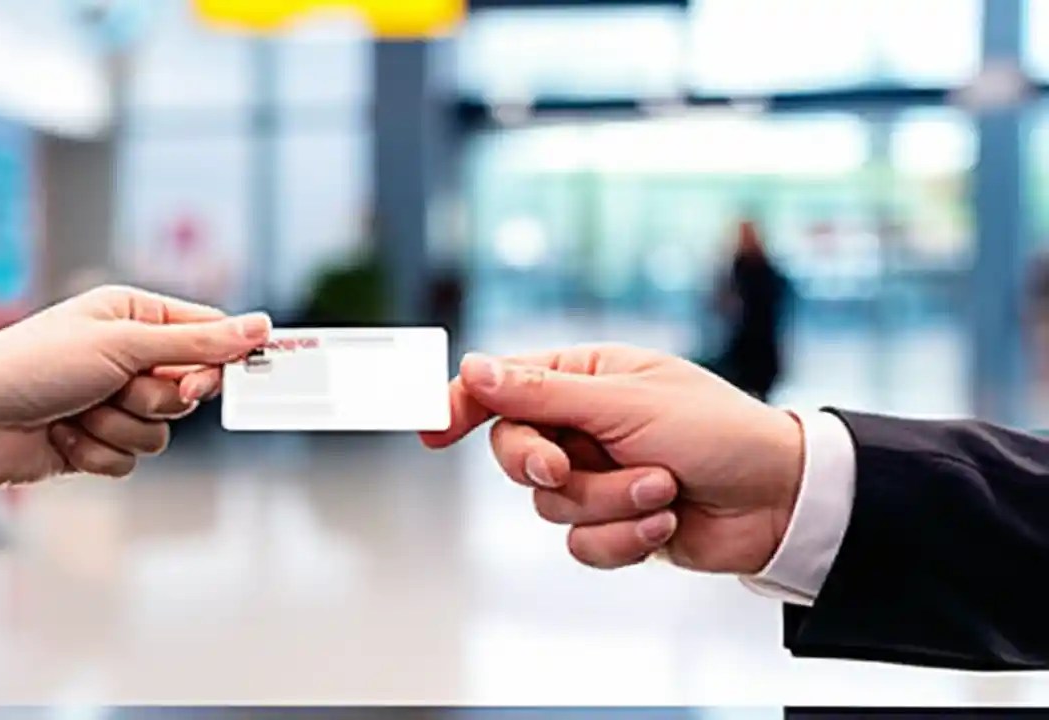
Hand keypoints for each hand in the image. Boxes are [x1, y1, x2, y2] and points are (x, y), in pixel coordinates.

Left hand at [0, 286, 270, 520]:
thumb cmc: (30, 366)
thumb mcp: (121, 344)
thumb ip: (197, 343)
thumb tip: (260, 327)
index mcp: (134, 314)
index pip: (207, 334)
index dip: (215, 362)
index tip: (204, 383)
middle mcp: (127, 355)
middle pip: (189, 389)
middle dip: (151, 397)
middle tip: (118, 388)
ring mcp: (113, 400)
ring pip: (163, 430)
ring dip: (119, 427)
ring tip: (77, 411)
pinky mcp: (99, 441)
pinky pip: (133, 457)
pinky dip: (99, 452)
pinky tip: (62, 437)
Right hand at [422, 346, 803, 574]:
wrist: (779, 500)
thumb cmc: (716, 430)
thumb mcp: (625, 403)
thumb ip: (541, 394)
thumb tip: (474, 369)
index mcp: (584, 378)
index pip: (504, 386)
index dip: (462, 404)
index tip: (431, 428)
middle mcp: (583, 426)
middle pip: (513, 451)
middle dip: (540, 464)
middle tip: (563, 467)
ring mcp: (597, 476)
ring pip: (550, 505)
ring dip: (608, 502)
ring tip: (661, 487)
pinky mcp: (614, 524)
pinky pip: (581, 543)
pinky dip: (622, 537)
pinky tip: (665, 520)